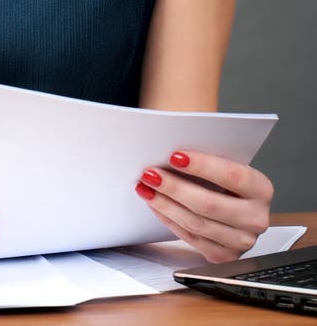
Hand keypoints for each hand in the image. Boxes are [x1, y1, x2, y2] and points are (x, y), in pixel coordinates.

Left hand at [135, 150, 273, 262]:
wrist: (239, 209)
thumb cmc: (228, 181)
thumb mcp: (228, 164)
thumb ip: (209, 159)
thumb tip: (174, 152)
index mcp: (261, 189)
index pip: (231, 175)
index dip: (201, 165)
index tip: (175, 156)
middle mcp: (255, 218)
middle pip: (209, 203)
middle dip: (174, 187)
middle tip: (150, 174)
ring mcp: (241, 240)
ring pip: (196, 223)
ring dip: (166, 204)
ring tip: (146, 188)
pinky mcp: (224, 256)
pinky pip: (191, 238)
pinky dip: (169, 219)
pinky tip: (156, 205)